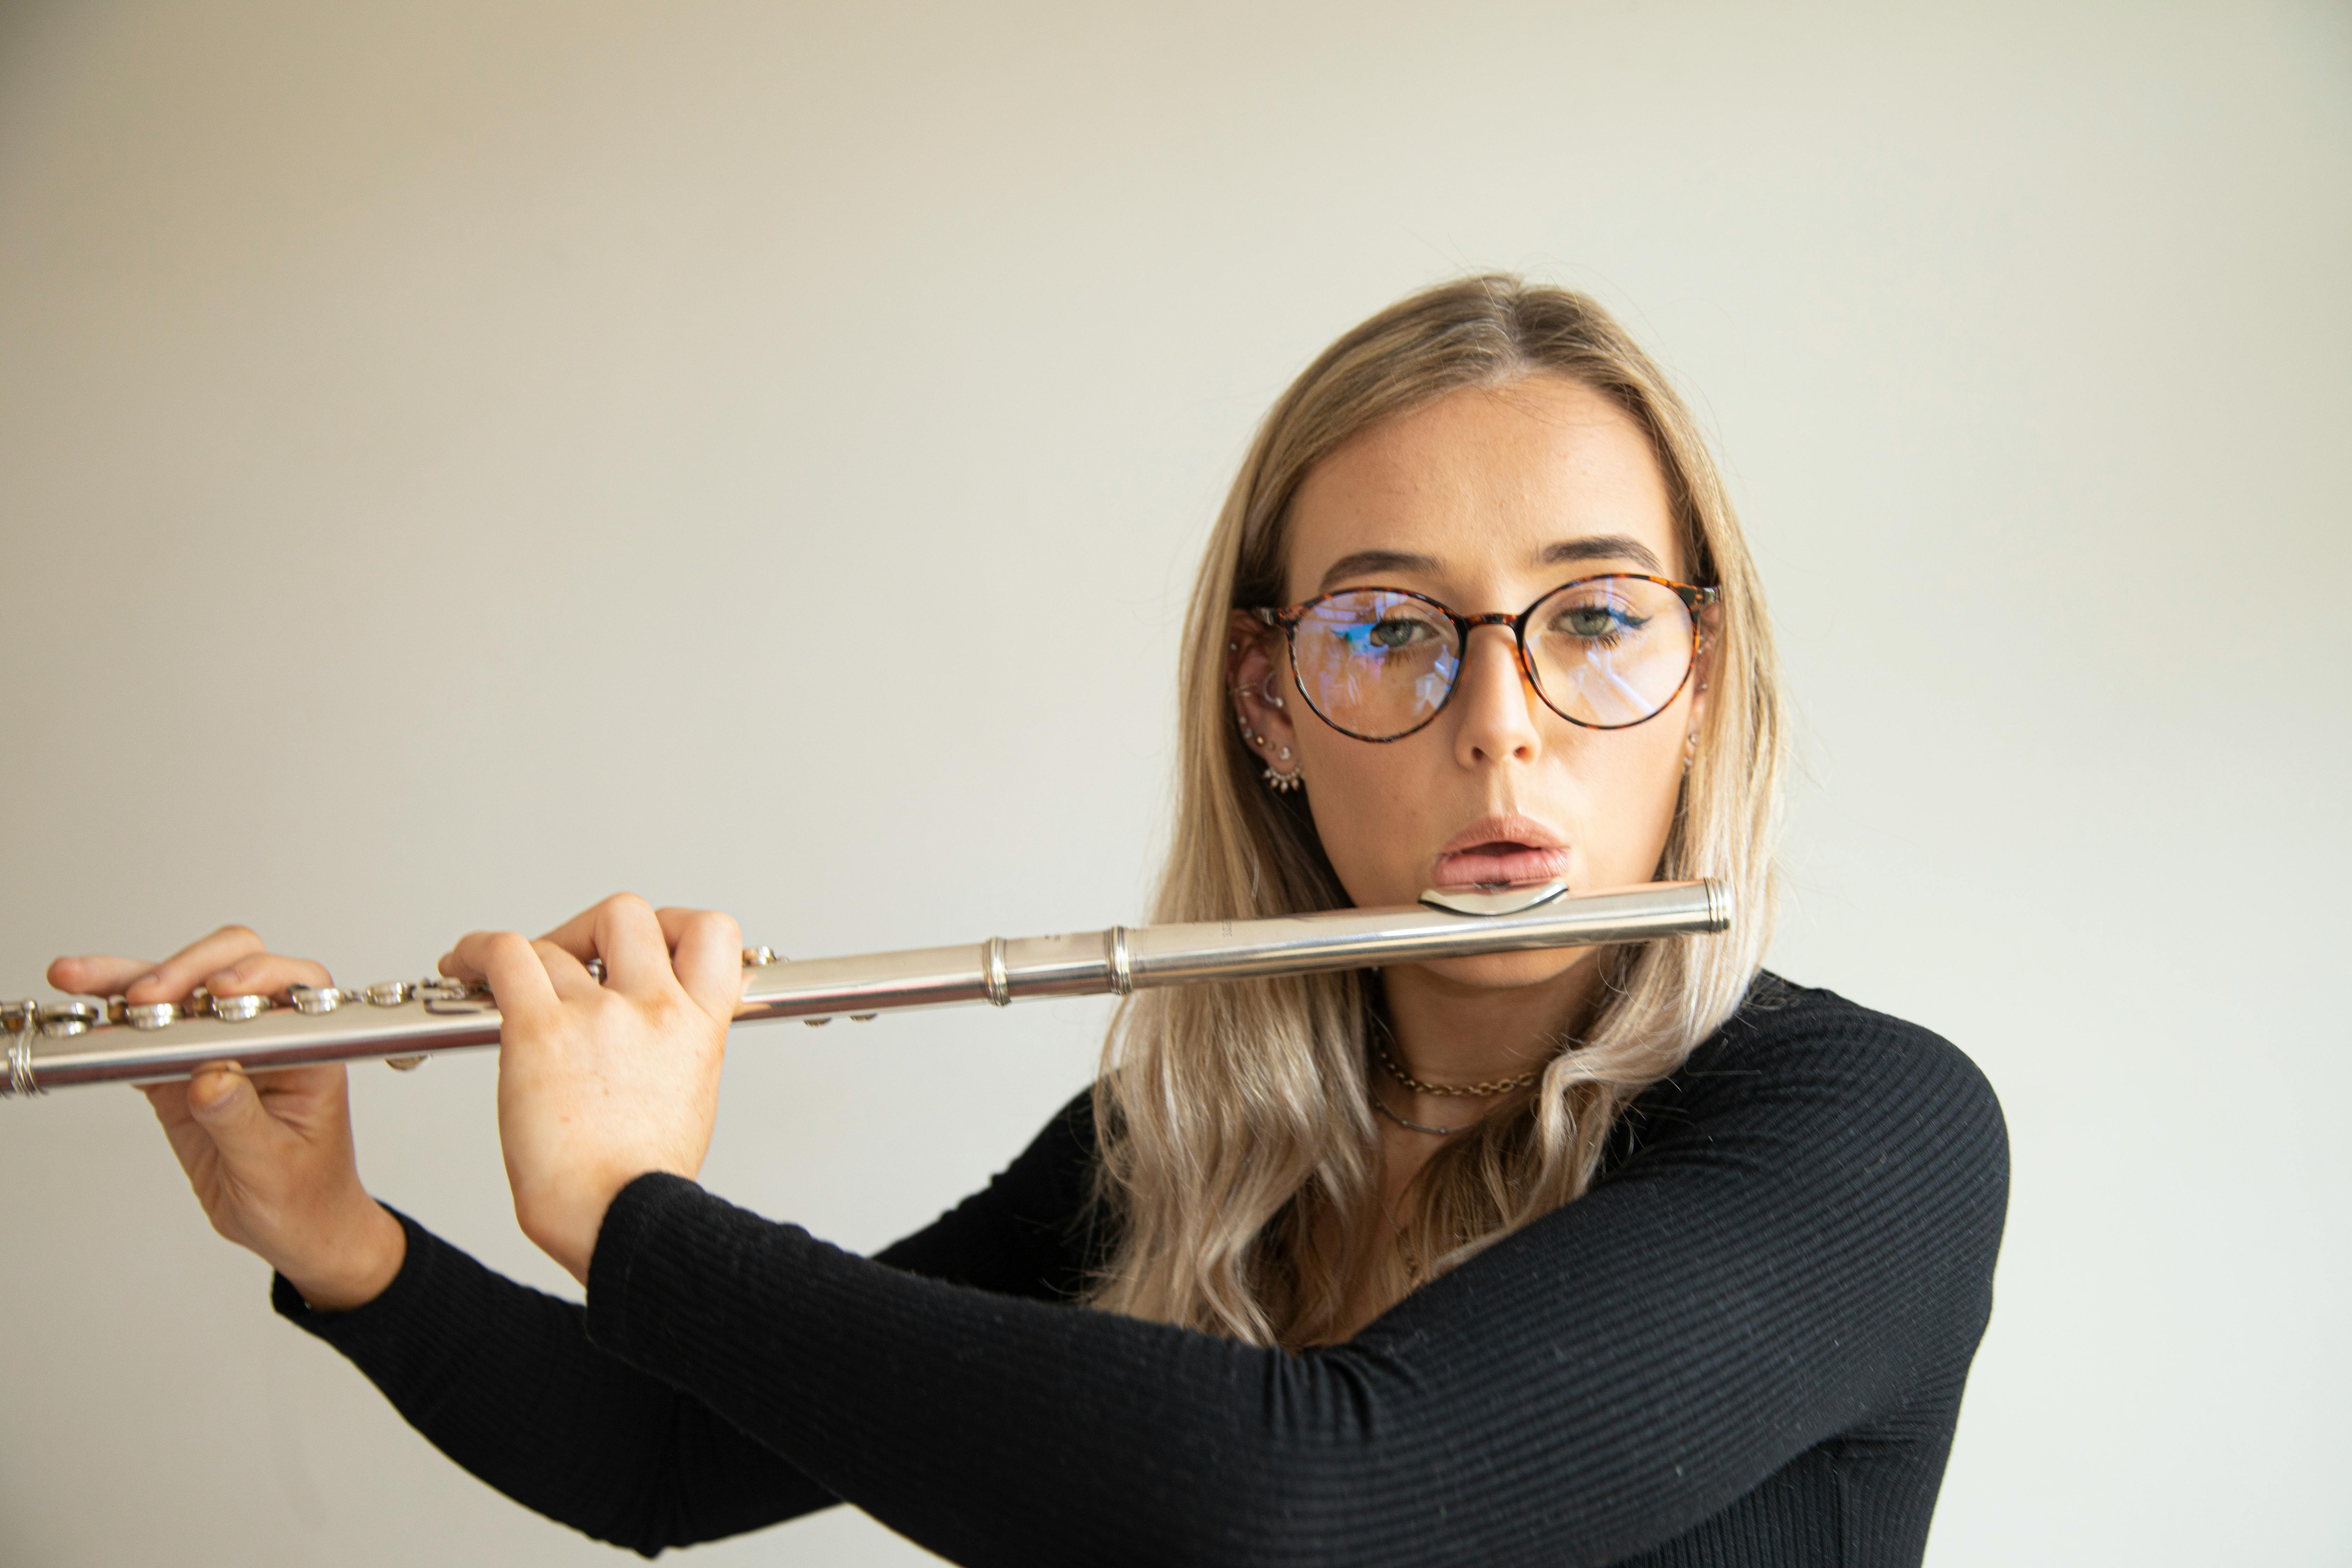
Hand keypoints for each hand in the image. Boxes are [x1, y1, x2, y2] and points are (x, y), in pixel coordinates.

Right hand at [46, 927, 406, 1310]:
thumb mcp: (275, 1166)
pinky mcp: (181, 1071)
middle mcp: (266, 1037)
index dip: (254, 976)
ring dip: (130, 981)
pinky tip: (87, 1016)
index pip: (292, 984)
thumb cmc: (304, 1194)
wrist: (293, 1227)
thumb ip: (242, 1120)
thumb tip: (211, 1078)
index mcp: (310, 1049)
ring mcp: (220, 1049)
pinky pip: (147, 1038)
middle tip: (144, 997)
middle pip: (230, 969)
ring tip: (79, 977)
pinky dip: (113, 1026)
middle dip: (184, 970)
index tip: (218, 994)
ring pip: (179, 996)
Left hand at [441, 895, 741, 1285]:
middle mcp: (653, 1007)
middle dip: (591, 931)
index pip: (713, 932)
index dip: (676, 926)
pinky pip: (506, 955)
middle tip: (570, 959)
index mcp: (698, 1025)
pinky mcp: (540, 1030)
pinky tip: (463, 963)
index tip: (647, 945)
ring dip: (528, 954)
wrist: (618, 1216)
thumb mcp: (689, 1098)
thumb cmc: (644, 1178)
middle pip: (627, 916)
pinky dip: (478, 950)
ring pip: (555, 942)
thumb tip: (646, 1039)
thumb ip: (673, 1052)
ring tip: (498, 972)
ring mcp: (598, 1014)